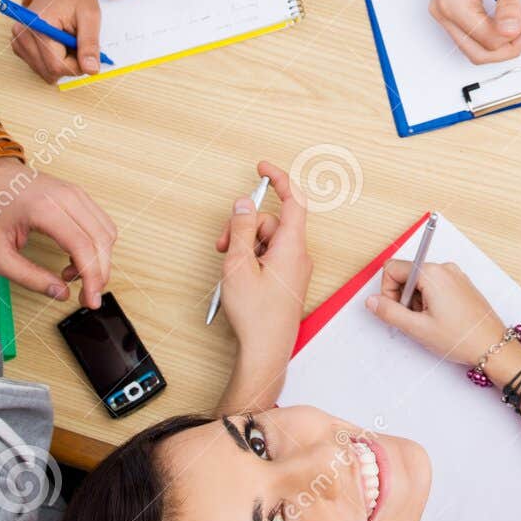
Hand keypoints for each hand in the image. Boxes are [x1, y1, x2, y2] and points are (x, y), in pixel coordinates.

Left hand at [0, 159, 116, 308]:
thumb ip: (29, 277)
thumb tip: (60, 293)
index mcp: (44, 208)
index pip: (84, 246)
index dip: (92, 278)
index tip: (90, 300)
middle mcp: (66, 195)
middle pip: (101, 240)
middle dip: (100, 273)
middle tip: (87, 296)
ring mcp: (74, 192)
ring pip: (106, 231)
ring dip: (99, 259)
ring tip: (71, 274)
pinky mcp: (77, 193)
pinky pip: (99, 222)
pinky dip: (95, 244)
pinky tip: (74, 257)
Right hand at [11, 0, 102, 83]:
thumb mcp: (90, 16)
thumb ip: (90, 45)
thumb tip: (91, 70)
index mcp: (38, 26)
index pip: (57, 66)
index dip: (77, 66)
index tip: (87, 54)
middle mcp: (22, 34)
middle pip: (49, 72)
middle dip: (69, 64)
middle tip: (77, 43)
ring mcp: (18, 40)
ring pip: (44, 72)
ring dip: (61, 63)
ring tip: (67, 41)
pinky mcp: (18, 45)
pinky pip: (39, 66)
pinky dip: (52, 60)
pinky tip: (58, 44)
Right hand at [215, 162, 311, 381]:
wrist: (266, 351)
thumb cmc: (256, 315)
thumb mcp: (239, 265)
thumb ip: (241, 229)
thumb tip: (243, 204)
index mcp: (292, 247)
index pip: (293, 200)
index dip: (278, 180)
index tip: (262, 168)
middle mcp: (298, 255)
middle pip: (272, 222)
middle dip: (244, 226)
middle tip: (223, 245)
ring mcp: (294, 269)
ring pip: (268, 241)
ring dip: (245, 246)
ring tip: (229, 267)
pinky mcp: (288, 281)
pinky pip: (270, 257)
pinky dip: (252, 259)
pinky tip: (238, 277)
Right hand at [366, 259, 510, 372]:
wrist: (493, 346)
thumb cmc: (460, 337)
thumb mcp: (417, 328)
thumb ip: (389, 312)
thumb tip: (371, 301)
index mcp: (431, 273)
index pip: (392, 268)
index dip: (387, 291)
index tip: (397, 310)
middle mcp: (444, 268)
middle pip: (406, 274)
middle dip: (403, 297)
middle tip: (415, 320)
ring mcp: (454, 275)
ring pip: (420, 282)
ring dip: (417, 301)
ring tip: (430, 322)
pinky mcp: (461, 284)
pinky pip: (435, 286)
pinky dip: (430, 301)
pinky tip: (440, 319)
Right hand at [428, 0, 520, 64]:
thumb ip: (510, 4)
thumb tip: (511, 32)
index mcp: (453, 1)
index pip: (488, 38)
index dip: (517, 30)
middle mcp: (443, 13)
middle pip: (480, 53)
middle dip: (511, 43)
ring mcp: (446, 16)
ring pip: (478, 51)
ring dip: (505, 42)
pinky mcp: (454, 17)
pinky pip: (477, 40)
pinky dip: (498, 36)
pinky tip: (513, 19)